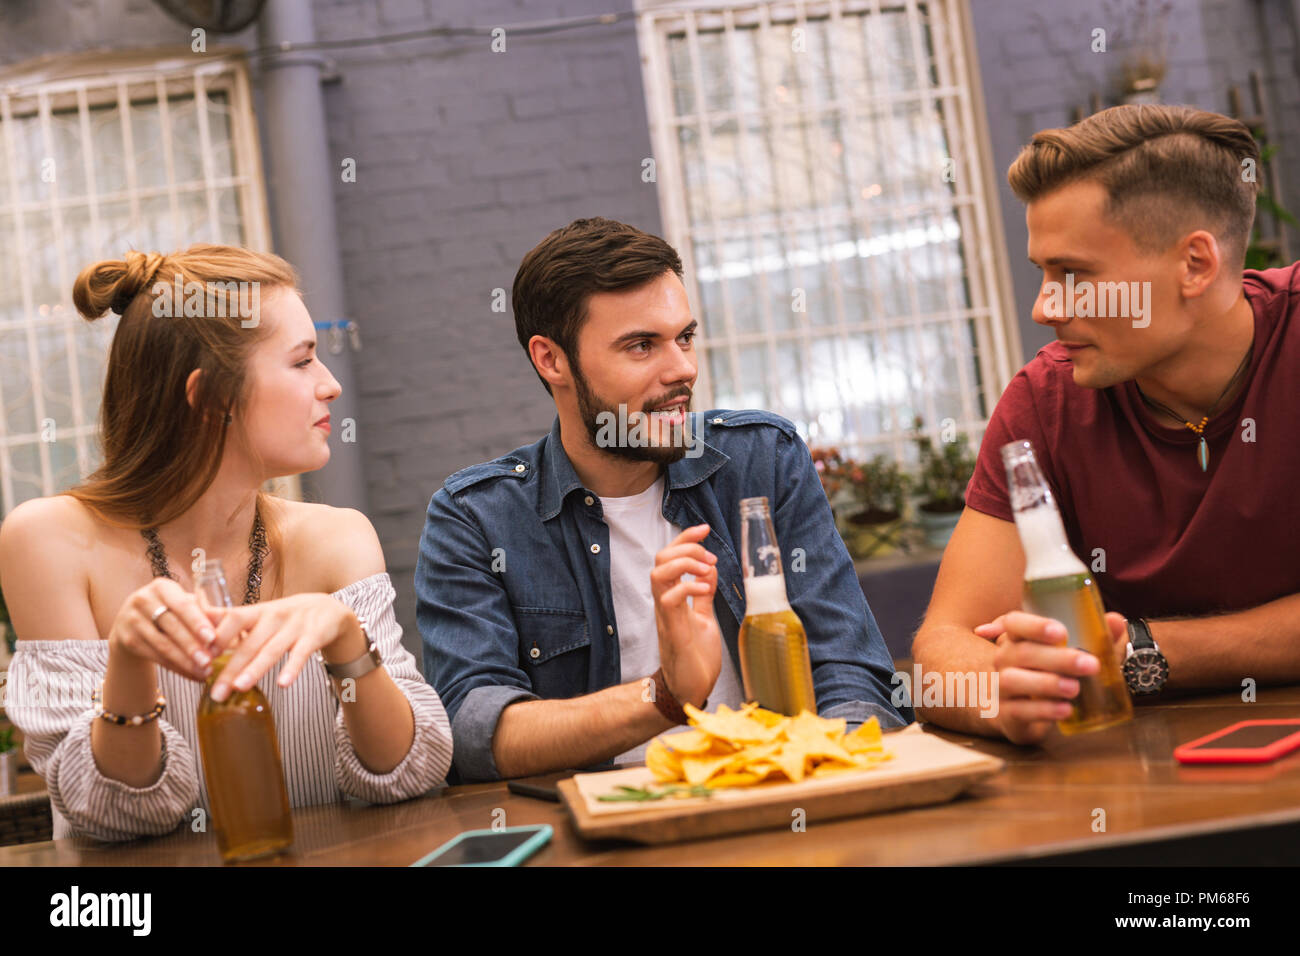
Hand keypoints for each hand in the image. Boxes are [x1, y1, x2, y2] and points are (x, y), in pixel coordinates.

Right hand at [108, 577, 217, 679]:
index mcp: (162, 587)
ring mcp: (131, 620)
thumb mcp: (184, 606)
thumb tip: (229, 621)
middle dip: (192, 645)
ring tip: (204, 671)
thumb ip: (205, 612)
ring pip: (162, 644)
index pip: (182, 605)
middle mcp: (143, 599)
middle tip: (210, 661)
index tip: (212, 638)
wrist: (132, 624)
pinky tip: (192, 675)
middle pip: (171, 626)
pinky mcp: (126, 639)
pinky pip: (155, 656)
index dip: (197, 622)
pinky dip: (176, 668)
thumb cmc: (171, 612)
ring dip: (185, 661)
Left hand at [206, 593, 361, 701]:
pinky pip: (302, 654)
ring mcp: (294, 626)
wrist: (329, 609)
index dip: (217, 636)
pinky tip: (283, 683)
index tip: (199, 657)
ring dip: (255, 668)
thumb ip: (230, 620)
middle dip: (231, 668)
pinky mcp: (314, 636)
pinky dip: (292, 668)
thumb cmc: (287, 616)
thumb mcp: (260, 613)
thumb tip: (196, 620)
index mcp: (258, 612)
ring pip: (272, 650)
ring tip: (239, 687)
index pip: (233, 619)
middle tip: (216, 692)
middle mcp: (274, 617)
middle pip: (249, 643)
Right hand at [651, 523, 721, 707]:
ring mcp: (666, 616)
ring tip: (706, 569)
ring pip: (658, 574)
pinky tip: (704, 590)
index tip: (705, 528)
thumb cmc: (695, 658)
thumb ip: (703, 595)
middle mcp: (665, 603)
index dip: (686, 538)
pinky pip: (670, 600)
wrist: (690, 691)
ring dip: (684, 564)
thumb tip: (709, 570)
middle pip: (660, 559)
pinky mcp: (673, 631)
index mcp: (673, 597)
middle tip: (709, 557)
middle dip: (685, 547)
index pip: (671, 557)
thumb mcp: (704, 619)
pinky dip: (688, 588)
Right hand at [974, 610, 1127, 744]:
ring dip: (1046, 684)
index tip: (1061, 632)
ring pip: (1013, 680)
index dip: (1034, 625)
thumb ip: (1096, 637)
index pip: (1014, 623)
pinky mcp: (1006, 713)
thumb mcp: (1073, 654)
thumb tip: (1116, 621)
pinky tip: (1065, 710)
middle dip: (1057, 658)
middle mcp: (1004, 659)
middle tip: (1089, 664)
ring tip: (1074, 689)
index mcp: (1017, 638)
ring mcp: (1001, 686)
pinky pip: (1019, 710)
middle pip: (1022, 652)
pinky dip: (1044, 710)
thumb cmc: (1051, 673)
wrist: (1023, 710)